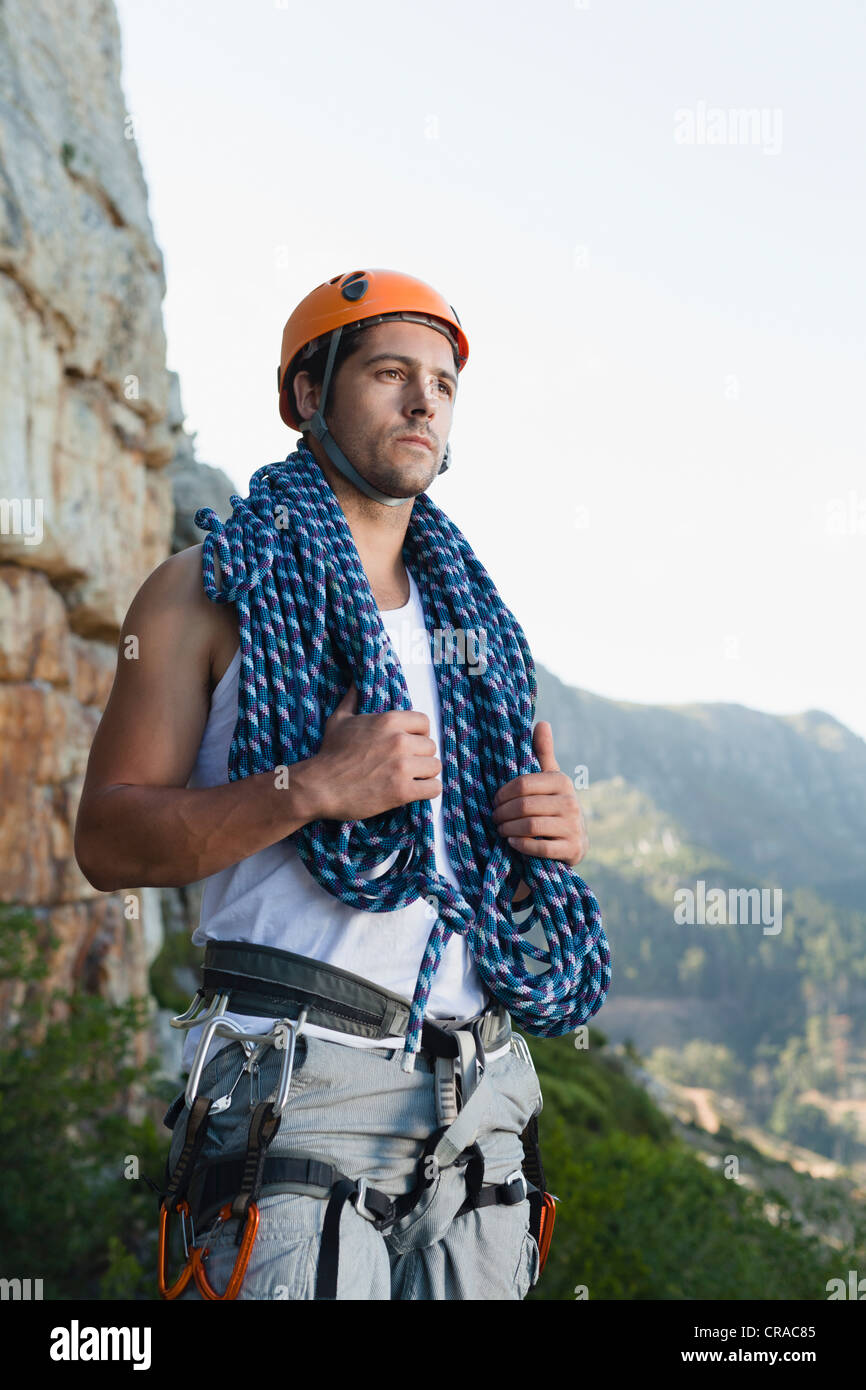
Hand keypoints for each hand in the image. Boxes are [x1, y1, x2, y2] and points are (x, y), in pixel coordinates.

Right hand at [310, 682, 442, 821]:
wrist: (319, 786)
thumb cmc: (330, 753)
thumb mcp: (339, 720)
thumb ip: (352, 698)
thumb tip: (355, 681)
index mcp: (389, 721)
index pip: (424, 722)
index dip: (419, 734)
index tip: (410, 744)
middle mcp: (399, 741)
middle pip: (431, 746)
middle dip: (421, 756)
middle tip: (407, 765)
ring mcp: (402, 766)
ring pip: (435, 767)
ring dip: (425, 774)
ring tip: (412, 779)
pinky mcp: (402, 791)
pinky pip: (433, 789)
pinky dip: (427, 791)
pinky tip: (415, 792)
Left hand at [491, 721, 587, 866]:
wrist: (575, 842)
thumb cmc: (554, 806)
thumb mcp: (550, 779)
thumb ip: (543, 752)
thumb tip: (542, 722)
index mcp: (562, 781)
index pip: (523, 784)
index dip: (503, 794)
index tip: (494, 801)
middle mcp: (571, 802)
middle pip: (524, 806)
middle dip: (503, 813)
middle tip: (494, 818)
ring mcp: (573, 827)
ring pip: (530, 826)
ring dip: (508, 829)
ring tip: (501, 829)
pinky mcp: (572, 849)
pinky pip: (540, 847)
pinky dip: (521, 845)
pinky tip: (513, 842)